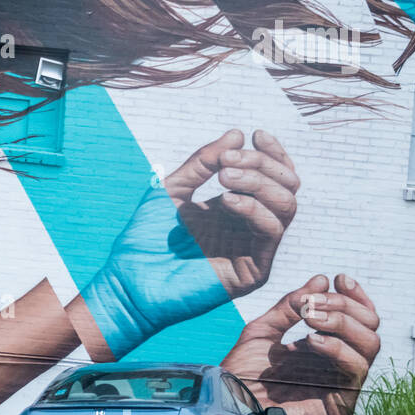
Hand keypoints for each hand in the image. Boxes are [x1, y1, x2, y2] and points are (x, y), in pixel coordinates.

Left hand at [76, 129, 299, 358]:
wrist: (128, 281)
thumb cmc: (145, 238)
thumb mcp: (170, 189)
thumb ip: (201, 163)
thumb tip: (237, 134)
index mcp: (234, 208)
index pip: (273, 177)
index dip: (272, 153)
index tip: (256, 133)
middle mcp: (249, 227)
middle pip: (286, 186)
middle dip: (263, 164)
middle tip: (226, 163)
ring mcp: (253, 249)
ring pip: (286, 206)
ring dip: (260, 182)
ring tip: (224, 176)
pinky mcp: (253, 271)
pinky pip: (270, 233)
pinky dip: (253, 208)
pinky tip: (226, 200)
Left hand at [221, 274, 380, 414]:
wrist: (227, 406)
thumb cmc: (241, 374)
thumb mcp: (262, 331)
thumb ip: (290, 306)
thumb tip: (321, 279)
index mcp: (324, 349)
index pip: (359, 320)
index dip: (355, 297)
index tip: (339, 279)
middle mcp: (338, 366)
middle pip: (370, 328)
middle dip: (345, 306)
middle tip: (312, 304)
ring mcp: (342, 386)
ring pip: (370, 346)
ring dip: (343, 323)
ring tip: (310, 318)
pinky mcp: (341, 406)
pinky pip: (356, 371)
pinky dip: (338, 349)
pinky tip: (312, 341)